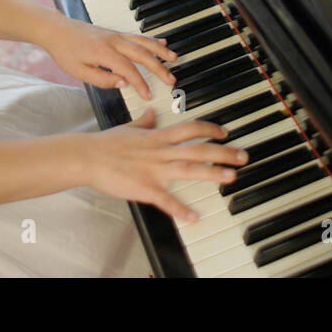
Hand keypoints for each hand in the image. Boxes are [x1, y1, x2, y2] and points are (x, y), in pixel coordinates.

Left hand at [40, 16, 175, 100]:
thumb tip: (123, 84)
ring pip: (143, 42)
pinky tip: (162, 43)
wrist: (57, 30)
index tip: (148, 95)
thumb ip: (102, 79)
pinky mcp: (116, 33)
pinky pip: (138, 36)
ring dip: (160, 51)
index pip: (128, 69)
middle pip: (142, 54)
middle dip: (159, 68)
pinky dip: (151, 40)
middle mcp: (113, 41)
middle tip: (171, 80)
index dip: (140, 83)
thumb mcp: (78, 71)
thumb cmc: (65, 51)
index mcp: (103, 52)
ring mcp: (116, 35)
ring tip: (174, 59)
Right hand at [86, 108, 249, 222]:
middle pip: (198, 149)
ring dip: (212, 173)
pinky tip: (194, 217)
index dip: (210, 129)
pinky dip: (180, 210)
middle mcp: (161, 152)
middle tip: (243, 156)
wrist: (88, 157)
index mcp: (158, 137)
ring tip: (231, 177)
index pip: (191, 128)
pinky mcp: (145, 188)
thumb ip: (144, 122)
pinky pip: (166, 200)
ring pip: (189, 169)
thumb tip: (151, 113)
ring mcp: (154, 170)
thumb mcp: (129, 127)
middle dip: (223, 152)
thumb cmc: (106, 143)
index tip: (225, 132)